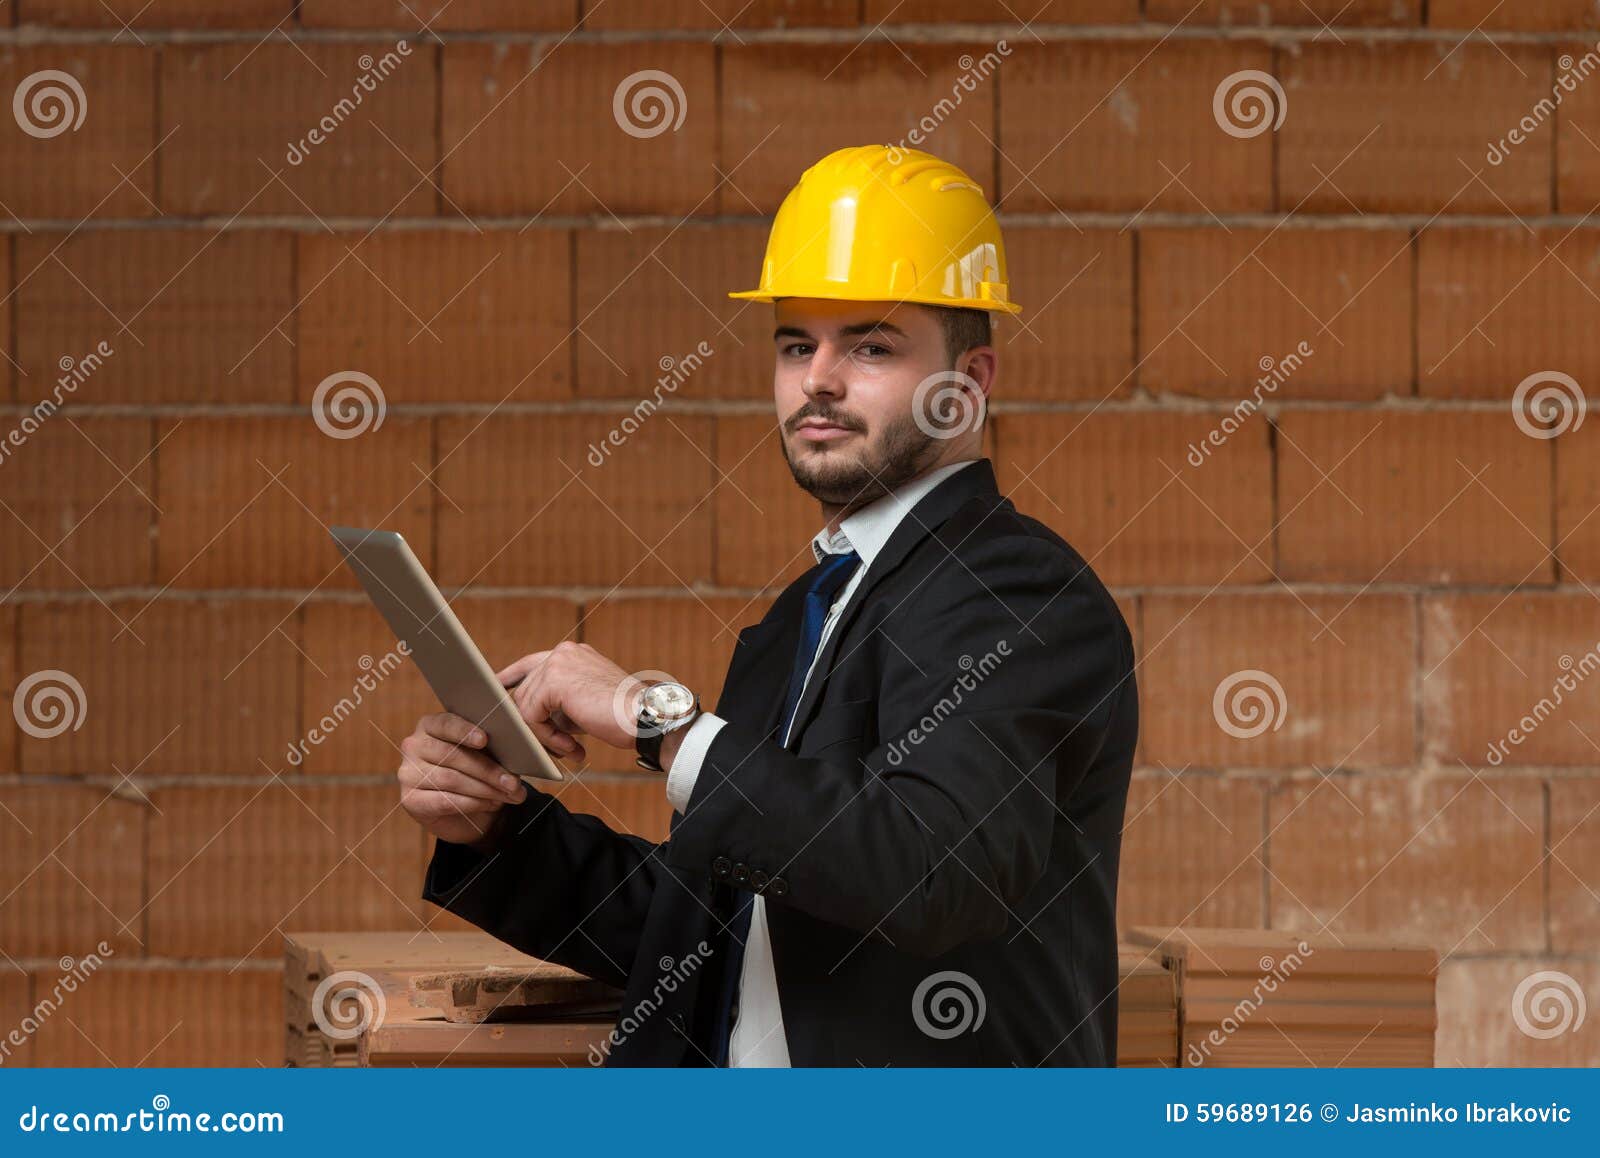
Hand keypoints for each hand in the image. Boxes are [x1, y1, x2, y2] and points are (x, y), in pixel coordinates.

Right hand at [397, 712, 527, 848]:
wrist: (463, 811)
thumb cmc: (475, 772)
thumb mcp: (483, 754)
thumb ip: (490, 745)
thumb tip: (514, 744)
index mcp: (430, 725)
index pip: (445, 723)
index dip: (465, 731)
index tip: (484, 739)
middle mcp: (414, 746)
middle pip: (452, 755)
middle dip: (488, 770)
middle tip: (513, 782)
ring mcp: (408, 773)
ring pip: (452, 779)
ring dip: (486, 789)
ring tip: (509, 794)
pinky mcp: (410, 800)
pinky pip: (445, 800)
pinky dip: (473, 803)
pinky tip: (491, 803)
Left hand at [496, 641, 650, 759]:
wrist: (644, 719)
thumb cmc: (620, 718)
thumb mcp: (581, 706)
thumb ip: (556, 704)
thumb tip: (526, 718)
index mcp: (571, 654)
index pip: (529, 663)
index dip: (509, 678)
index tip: (495, 692)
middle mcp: (563, 652)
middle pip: (523, 690)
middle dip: (532, 724)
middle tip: (556, 749)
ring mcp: (557, 663)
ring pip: (525, 706)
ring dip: (545, 735)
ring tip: (570, 750)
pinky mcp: (554, 681)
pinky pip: (531, 716)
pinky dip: (549, 737)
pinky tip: (572, 746)